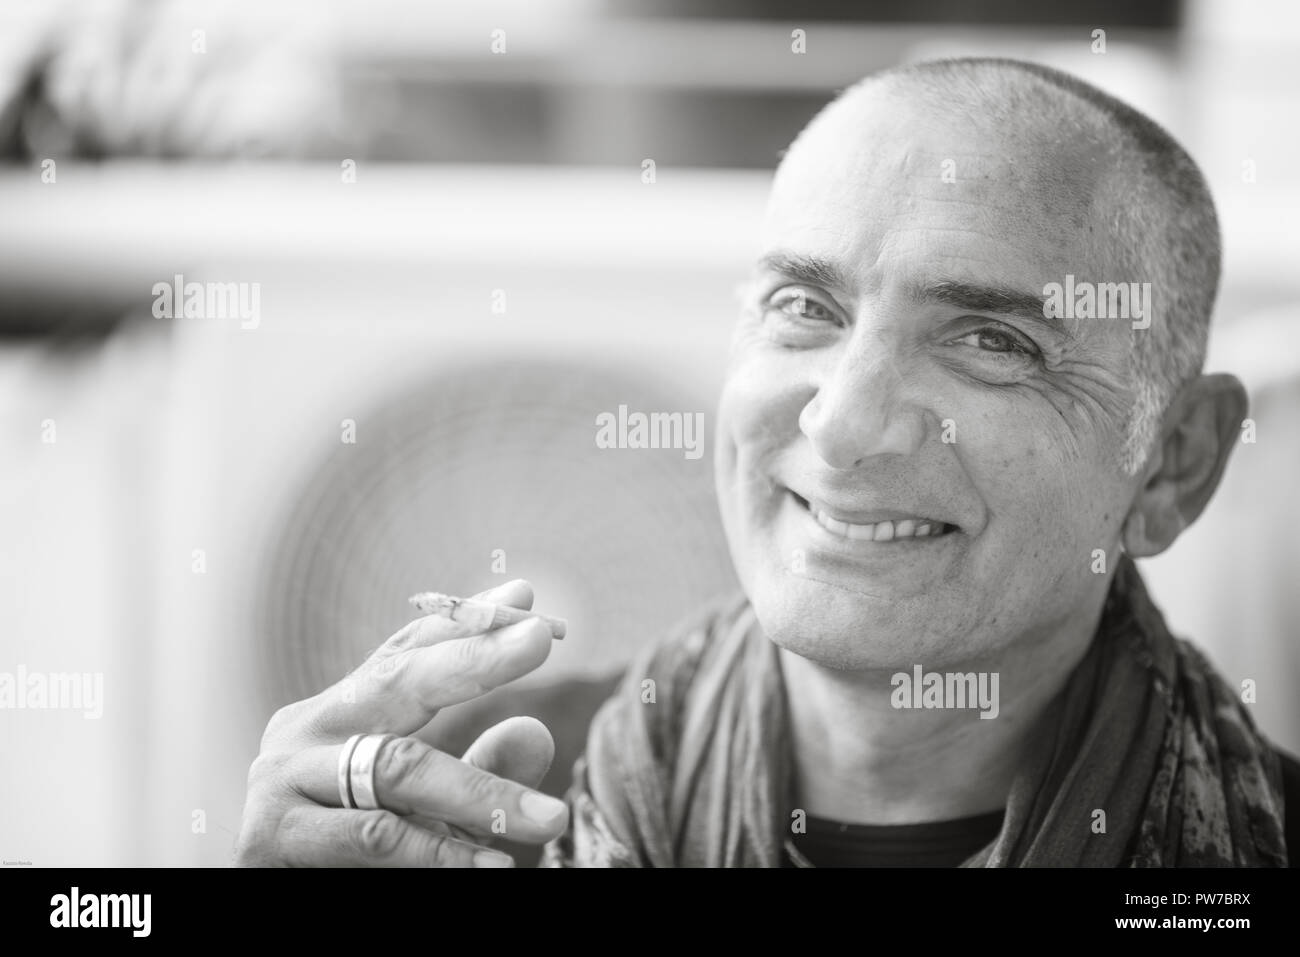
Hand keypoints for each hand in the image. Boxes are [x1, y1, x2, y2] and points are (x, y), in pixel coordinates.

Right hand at [234, 579, 566, 865]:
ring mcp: (281, 780)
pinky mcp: (272, 836)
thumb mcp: (431, 810)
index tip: (523, 596)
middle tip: (536, 637)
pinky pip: (374, 835)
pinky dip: (437, 851)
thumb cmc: (357, 862)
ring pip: (397, 768)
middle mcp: (303, 733)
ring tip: (549, 818)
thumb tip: (536, 731)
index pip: (403, 656)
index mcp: (336, 716)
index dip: (464, 625)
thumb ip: (478, 771)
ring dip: (481, 794)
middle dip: (474, 656)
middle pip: (396, 680)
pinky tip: (491, 862)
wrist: (281, 919)